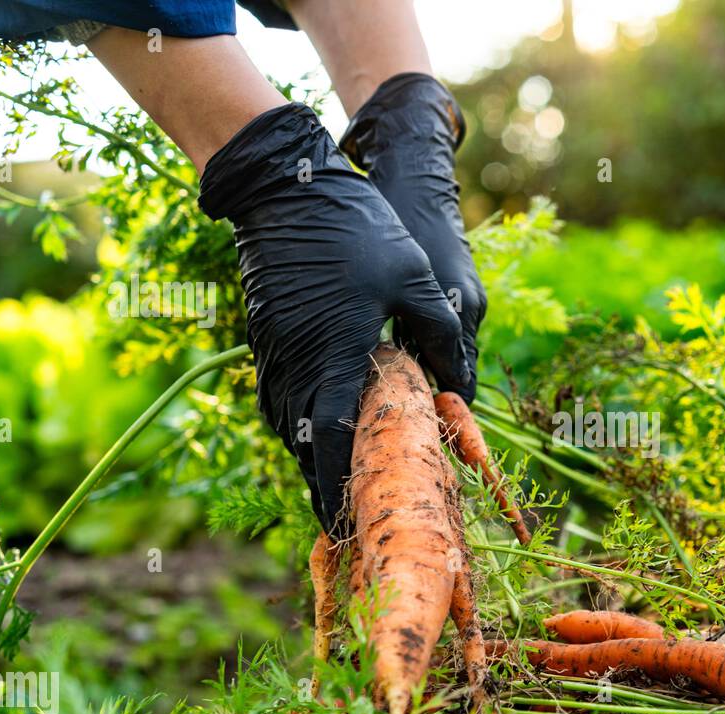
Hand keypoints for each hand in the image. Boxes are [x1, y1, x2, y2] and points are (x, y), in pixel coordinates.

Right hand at [199, 102, 469, 532]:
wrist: (287, 186)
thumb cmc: (359, 230)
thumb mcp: (417, 279)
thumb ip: (441, 336)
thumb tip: (460, 385)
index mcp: (337, 355)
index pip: (331, 439)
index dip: (336, 483)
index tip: (344, 516)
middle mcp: (297, 361)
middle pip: (301, 442)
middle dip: (320, 481)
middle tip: (342, 511)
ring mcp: (273, 348)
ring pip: (284, 421)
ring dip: (305, 453)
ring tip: (330, 478)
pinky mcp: (264, 334)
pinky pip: (274, 394)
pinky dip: (291, 421)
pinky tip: (310, 426)